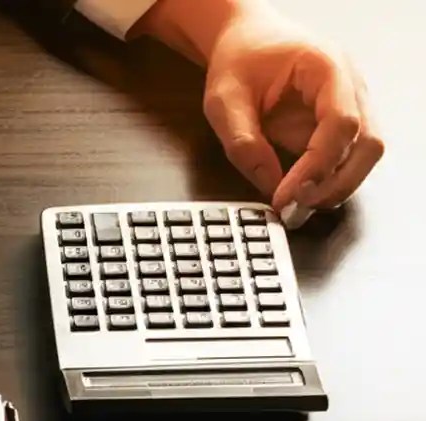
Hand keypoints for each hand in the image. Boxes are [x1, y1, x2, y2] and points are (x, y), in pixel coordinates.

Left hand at [139, 0, 383, 224]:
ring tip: (297, 205)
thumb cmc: (239, 59)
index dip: (317, 167)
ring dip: (336, 185)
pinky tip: (299, 190)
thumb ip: (243, 143)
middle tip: (299, 209)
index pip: (340, 124)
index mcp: (327, 67)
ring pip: (363, 154)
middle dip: (338, 183)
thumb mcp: (224, 101)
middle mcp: (350, 85)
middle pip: (369, 144)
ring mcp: (351, 103)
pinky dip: (327, 178)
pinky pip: (345, 155)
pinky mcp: (339, 122)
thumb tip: (269, 185)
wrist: (246, 38)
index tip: (289, 196)